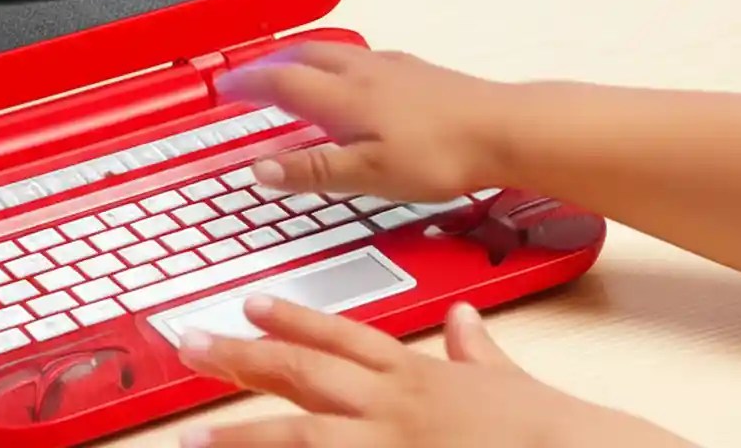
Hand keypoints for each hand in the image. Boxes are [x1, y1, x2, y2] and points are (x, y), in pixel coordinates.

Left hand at [176, 297, 696, 447]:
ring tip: (191, 435)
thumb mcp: (508, 380)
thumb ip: (476, 351)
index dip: (293, 319)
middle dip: (241, 360)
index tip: (251, 304)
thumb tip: (463, 321)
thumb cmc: (552, 428)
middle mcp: (395, 407)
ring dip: (243, 434)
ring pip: (302, 436)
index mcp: (417, 377)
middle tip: (188, 345)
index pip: (343, 337)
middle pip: (303, 376)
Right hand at [214, 43, 512, 202]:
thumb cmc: (441, 154)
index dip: (248, 84)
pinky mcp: (417, 72)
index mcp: (342, 97)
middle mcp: (363, 73)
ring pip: (334, 53)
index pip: (280, 82)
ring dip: (302, 58)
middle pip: (303, 56)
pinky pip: (362, 58)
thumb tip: (261, 167)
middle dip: (269, 63)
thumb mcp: (368, 174)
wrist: (505, 130)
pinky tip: (353, 79)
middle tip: (249, 74)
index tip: (225, 86)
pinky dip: (337, 63)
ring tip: (291, 69)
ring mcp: (393, 68)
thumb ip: (314, 170)